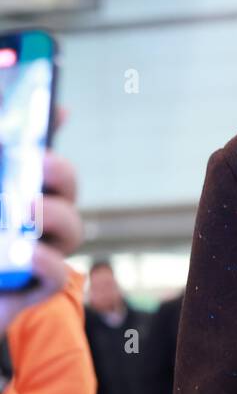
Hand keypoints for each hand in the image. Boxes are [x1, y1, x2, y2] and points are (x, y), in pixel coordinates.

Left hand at [0, 108, 81, 334]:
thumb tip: (4, 119)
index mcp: (20, 186)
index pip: (40, 149)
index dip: (51, 124)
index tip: (56, 107)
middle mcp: (37, 215)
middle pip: (67, 185)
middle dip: (59, 170)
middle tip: (39, 163)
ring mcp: (41, 250)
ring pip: (73, 227)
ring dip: (53, 213)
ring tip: (26, 208)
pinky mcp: (35, 286)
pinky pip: (55, 273)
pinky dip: (47, 261)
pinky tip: (27, 251)